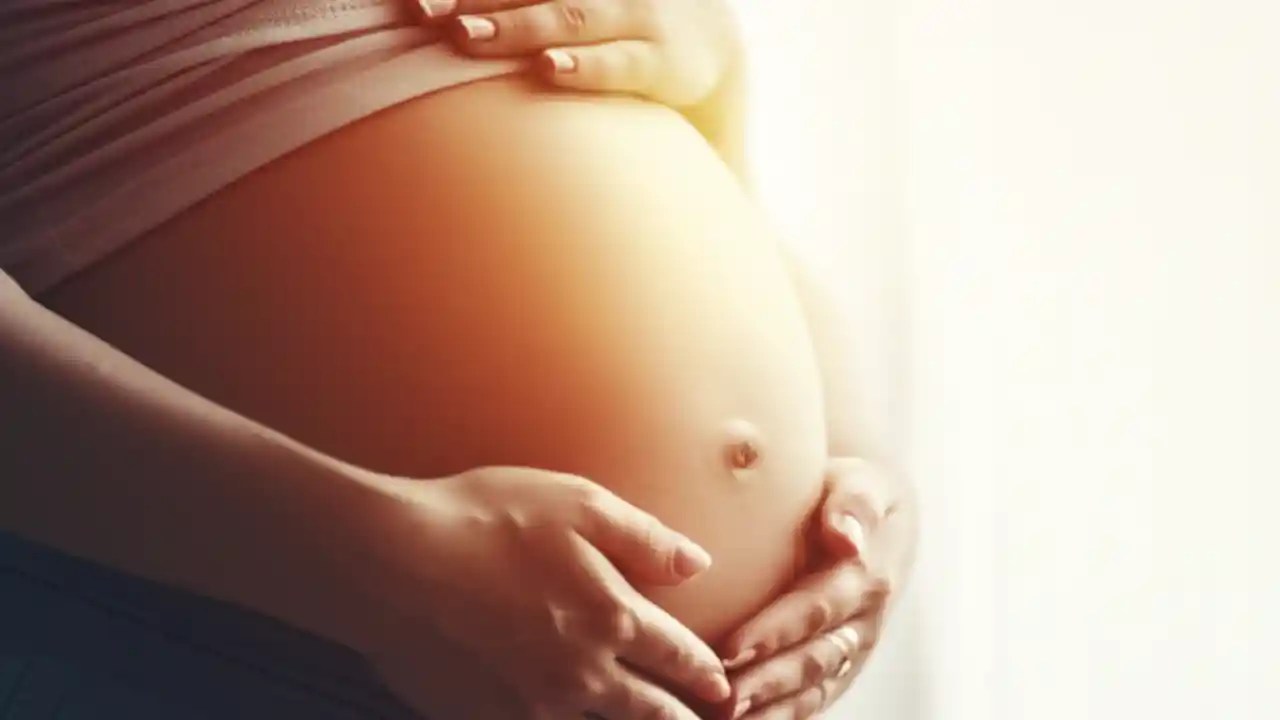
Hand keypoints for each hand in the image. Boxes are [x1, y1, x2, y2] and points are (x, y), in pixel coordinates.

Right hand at [360, 465, 731, 719]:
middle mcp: (581, 675)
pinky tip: (553, 714)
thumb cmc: (484, 520)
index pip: (678, 658)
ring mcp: (531, 705)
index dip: (706, 675)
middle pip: (648, 712)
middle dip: (678, 718)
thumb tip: (699, 564)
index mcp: (612, 619)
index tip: (723, 688)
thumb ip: (645, 539)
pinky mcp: (485, 717)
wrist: (390, 564)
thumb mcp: (577, 504)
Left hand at [413, 0, 740, 108]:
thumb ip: (530, 0)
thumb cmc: (618, 15)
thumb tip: (459, 13)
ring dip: (517, 27)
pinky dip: (584, 67)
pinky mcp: (660, 61)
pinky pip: (619, 63)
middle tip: (427, 13)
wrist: (712, 40)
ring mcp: (635, 15)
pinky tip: (549, 69)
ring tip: (467, 38)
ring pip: (569, 17)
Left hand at [717, 458, 900, 718]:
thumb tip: (846, 537)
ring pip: (810, 689)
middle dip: (766, 682)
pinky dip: (780, 716)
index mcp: (865, 578)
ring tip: (723, 719)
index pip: (816, 610)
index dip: (775, 633)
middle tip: (721, 697)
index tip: (731, 649)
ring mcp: (850, 652)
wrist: (875, 518)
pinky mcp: (837, 668)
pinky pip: (810, 700)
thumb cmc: (853, 492)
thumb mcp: (863, 482)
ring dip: (770, 708)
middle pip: (811, 660)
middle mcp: (861, 624)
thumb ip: (855, 504)